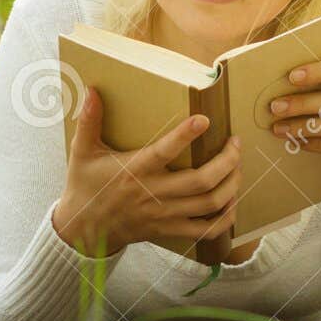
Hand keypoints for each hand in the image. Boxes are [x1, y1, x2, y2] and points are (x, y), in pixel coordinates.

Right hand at [51, 87, 243, 257]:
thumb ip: (89, 121)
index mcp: (134, 171)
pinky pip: (206, 230)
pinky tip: (232, 200)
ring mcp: (164, 214)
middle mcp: (153, 193)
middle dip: (227, 161)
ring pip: (209, 204)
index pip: (164, 153)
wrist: (83, 230)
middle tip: (235, 143)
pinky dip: (225, 217)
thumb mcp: (82, 152)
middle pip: (201, 181)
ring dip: (231, 184)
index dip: (186, 136)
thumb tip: (92, 91)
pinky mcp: (169, 230)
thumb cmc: (85, 186)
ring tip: (238, 166)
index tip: (205, 120)